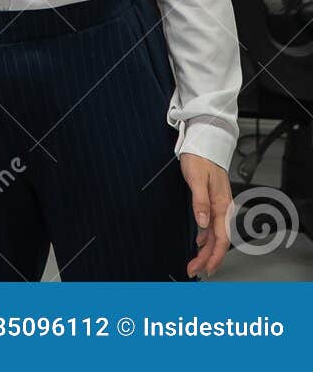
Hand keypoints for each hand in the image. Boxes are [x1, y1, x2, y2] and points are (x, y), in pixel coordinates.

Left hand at [180, 153, 231, 276]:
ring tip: (195, 262)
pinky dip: (204, 238)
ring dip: (205, 251)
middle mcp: (222, 208)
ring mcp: (217, 206)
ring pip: (214, 236)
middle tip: (194, 271)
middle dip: (207, 259)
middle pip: (217, 241)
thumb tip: (202, 223)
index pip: (220, 239)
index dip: (213, 257)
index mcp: (221, 206)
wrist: (204, 144)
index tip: (204, 269)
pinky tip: (198, 242)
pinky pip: (210, 226)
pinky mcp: (211, 202)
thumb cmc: (200, 159)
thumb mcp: (196, 179)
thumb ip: (199, 202)